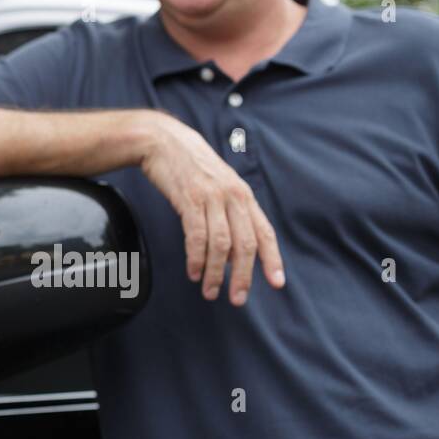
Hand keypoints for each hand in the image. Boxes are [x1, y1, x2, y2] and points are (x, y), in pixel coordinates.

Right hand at [138, 111, 285, 305]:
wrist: (162, 140)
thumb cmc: (188, 164)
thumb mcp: (217, 185)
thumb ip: (227, 214)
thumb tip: (230, 253)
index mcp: (243, 195)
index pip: (265, 232)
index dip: (272, 260)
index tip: (277, 283)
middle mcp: (232, 196)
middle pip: (246, 244)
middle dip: (243, 276)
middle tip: (237, 298)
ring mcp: (211, 197)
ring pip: (222, 244)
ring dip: (216, 272)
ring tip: (209, 290)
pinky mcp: (190, 198)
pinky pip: (196, 235)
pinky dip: (196, 258)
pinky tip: (193, 270)